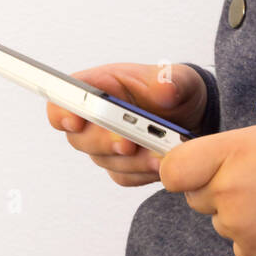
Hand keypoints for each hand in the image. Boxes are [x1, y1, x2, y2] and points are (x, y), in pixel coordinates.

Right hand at [46, 62, 208, 185]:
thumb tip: (165, 88)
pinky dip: (143, 171)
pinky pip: (124, 176)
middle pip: (79, 137)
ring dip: (131, 160)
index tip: (76, 120)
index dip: (63, 111)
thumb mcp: (180, 78)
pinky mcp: (121, 167)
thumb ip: (171, 80)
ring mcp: (105, 145)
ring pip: (104, 160)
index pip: (64, 100)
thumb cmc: (176, 92)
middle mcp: (95, 119)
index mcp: (100, 87)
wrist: (192, 119)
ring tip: (159, 153)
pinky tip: (161, 161)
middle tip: (128, 143)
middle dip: (105, 141)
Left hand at [157, 89, 255, 255]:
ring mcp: (240, 225)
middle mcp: (229, 190)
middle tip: (254, 177)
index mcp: (232, 152)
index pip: (173, 169)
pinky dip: (255, 237)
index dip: (181, 167)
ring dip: (237, 212)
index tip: (199, 164)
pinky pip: (241, 246)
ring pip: (220, 221)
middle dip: (216, 186)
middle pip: (196, 195)